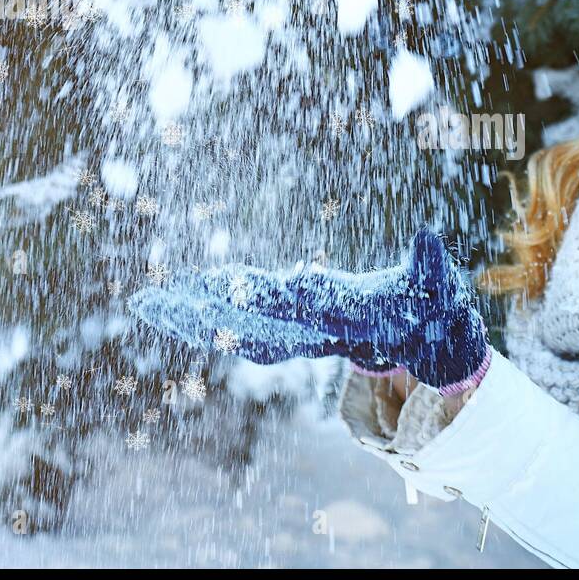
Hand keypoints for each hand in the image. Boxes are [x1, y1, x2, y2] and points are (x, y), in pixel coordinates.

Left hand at [127, 228, 488, 392]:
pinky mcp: (285, 332)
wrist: (411, 343)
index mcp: (347, 317)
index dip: (278, 297)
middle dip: (213, 314)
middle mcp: (313, 332)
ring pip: (235, 333)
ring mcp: (296, 335)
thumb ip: (428, 264)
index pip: (311, 307)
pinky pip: (234, 330)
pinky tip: (170, 303)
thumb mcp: (432, 284)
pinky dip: (201, 319)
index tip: (245, 287)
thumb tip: (430, 236)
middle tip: (174, 300)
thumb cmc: (422, 305)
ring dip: (190, 321)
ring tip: (146, 303)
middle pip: (255, 326)